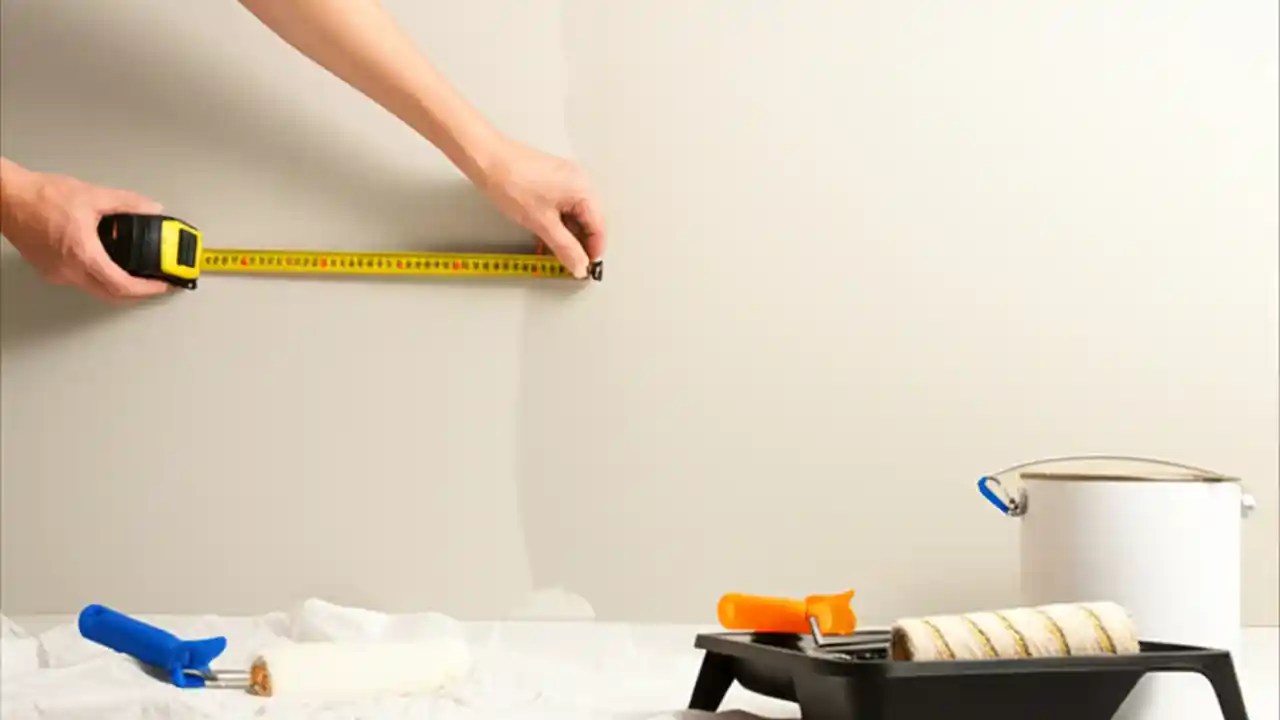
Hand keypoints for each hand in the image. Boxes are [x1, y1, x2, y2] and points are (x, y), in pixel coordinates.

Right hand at [0, 159, 170, 300]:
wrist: (7, 198)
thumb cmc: (39, 197)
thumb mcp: (93, 196)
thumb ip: (127, 203)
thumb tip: (151, 208)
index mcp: (83, 256)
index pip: (122, 286)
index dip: (147, 289)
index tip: (162, 285)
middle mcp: (68, 271)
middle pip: (111, 295)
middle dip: (137, 292)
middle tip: (153, 283)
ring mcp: (56, 274)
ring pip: (94, 289)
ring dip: (116, 285)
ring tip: (135, 273)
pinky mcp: (48, 270)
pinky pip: (79, 280)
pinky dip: (97, 277)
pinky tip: (105, 262)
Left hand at [477, 140, 605, 278]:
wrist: (486, 159)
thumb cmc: (511, 182)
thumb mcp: (541, 223)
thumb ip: (565, 248)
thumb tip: (580, 266)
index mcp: (584, 189)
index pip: (599, 228)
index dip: (592, 252)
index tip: (583, 269)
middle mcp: (580, 182)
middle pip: (589, 222)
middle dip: (578, 244)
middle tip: (567, 263)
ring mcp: (566, 179)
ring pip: (574, 216)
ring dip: (566, 235)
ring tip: (552, 251)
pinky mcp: (552, 181)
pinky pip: (563, 207)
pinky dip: (557, 223)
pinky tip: (544, 235)